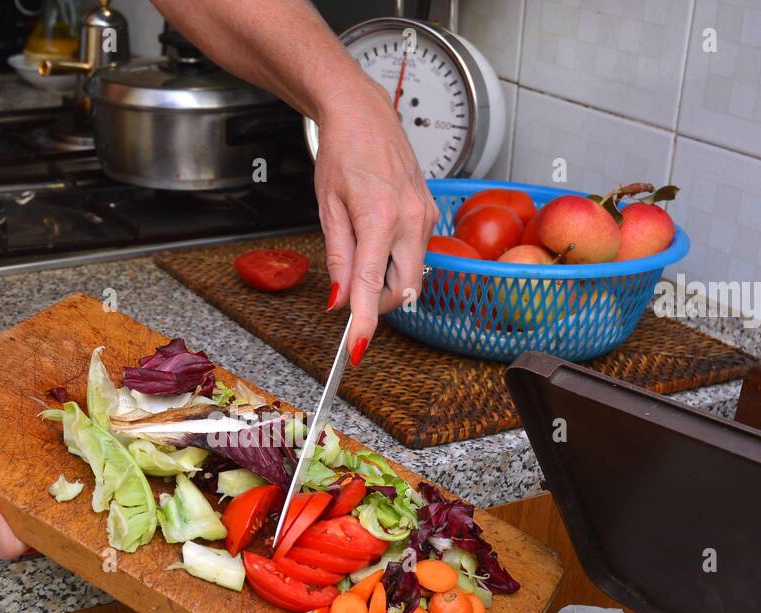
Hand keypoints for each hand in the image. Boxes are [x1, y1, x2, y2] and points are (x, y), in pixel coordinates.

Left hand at [314, 80, 438, 363]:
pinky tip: (377, 237)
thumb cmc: (342, 153)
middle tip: (352, 295)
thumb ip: (338, 258)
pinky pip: (416, 253)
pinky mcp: (431, 213)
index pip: (373, 286)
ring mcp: (426, 216)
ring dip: (387, 279)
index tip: (356, 349)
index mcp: (380, 218)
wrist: (364, 116)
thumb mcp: (328, 208)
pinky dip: (396, 260)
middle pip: (403, 289)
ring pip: (411, 273)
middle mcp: (412, 219)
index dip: (364, 323)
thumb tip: (339, 299)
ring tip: (361, 250)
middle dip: (378, 303)